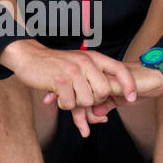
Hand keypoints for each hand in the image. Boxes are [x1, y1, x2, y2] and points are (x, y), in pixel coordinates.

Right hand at [0, 41, 140, 136]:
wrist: (29, 57)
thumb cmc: (56, 66)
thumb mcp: (78, 65)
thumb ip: (93, 78)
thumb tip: (107, 103)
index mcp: (93, 57)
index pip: (119, 69)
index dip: (129, 85)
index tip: (132, 98)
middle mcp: (85, 62)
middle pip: (104, 91)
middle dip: (94, 101)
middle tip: (80, 96)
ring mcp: (73, 71)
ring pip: (87, 100)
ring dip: (76, 104)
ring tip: (66, 94)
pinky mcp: (60, 81)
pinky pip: (70, 104)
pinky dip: (64, 105)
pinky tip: (57, 96)